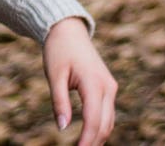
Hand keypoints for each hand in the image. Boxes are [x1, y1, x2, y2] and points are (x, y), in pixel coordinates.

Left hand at [42, 16, 115, 144]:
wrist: (69, 30)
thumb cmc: (59, 51)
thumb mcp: (55, 76)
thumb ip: (59, 102)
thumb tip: (63, 128)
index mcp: (94, 83)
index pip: (93, 120)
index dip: (86, 141)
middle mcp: (107, 86)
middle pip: (104, 125)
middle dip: (93, 143)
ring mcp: (110, 87)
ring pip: (109, 121)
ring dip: (98, 138)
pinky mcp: (108, 87)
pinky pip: (107, 113)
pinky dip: (99, 127)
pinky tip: (88, 138)